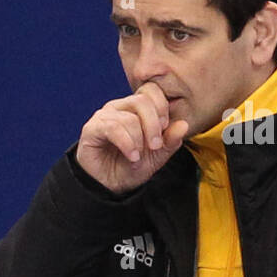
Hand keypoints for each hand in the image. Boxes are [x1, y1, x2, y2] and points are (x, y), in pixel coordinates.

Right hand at [76, 82, 190, 193]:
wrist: (110, 186)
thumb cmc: (131, 166)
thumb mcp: (157, 155)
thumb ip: (171, 140)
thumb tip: (184, 124)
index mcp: (135, 108)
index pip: (151, 90)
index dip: (162, 108)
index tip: (165, 129)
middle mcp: (119, 107)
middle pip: (142, 101)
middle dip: (153, 125)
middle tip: (156, 146)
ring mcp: (104, 116)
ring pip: (129, 118)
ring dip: (138, 140)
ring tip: (138, 157)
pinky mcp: (92, 129)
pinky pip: (113, 128)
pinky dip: (127, 143)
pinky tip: (132, 156)